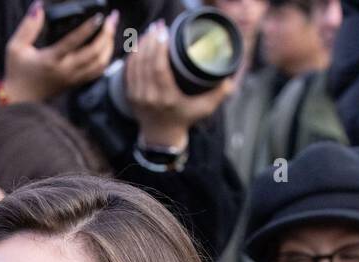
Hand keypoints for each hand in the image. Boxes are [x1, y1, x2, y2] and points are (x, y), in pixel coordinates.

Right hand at [2, 2, 118, 104]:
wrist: (20, 101)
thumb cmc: (17, 72)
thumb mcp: (15, 47)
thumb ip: (28, 27)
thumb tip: (39, 7)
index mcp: (51, 60)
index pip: (74, 42)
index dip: (88, 28)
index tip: (100, 16)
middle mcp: (65, 70)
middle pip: (94, 53)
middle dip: (107, 34)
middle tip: (112, 18)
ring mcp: (73, 79)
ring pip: (100, 64)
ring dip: (109, 46)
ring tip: (111, 30)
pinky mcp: (76, 83)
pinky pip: (97, 72)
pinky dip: (106, 58)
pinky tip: (107, 46)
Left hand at [126, 19, 233, 148]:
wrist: (161, 137)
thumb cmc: (184, 119)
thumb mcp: (204, 109)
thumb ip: (219, 94)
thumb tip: (230, 79)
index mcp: (166, 98)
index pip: (158, 68)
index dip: (159, 49)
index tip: (164, 34)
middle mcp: (149, 97)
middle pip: (146, 63)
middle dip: (151, 42)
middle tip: (158, 27)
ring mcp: (137, 96)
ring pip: (135, 65)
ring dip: (141, 46)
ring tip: (150, 32)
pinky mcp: (130, 95)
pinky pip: (128, 71)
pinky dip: (133, 56)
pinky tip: (140, 45)